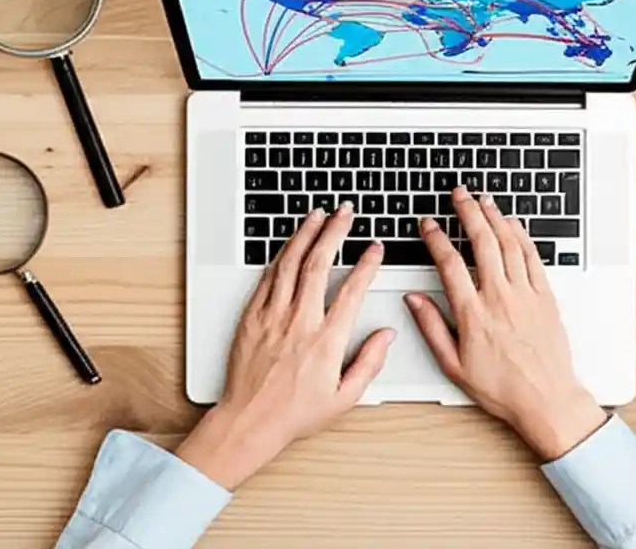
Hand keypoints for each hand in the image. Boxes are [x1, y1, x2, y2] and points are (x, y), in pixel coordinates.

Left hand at [176, 203, 394, 488]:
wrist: (249, 422)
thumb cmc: (294, 413)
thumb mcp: (344, 397)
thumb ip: (370, 362)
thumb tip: (387, 335)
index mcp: (326, 342)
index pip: (351, 291)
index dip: (366, 265)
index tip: (374, 248)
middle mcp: (298, 323)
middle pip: (318, 264)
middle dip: (334, 232)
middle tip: (344, 213)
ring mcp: (272, 317)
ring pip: (289, 264)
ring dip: (305, 235)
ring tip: (317, 215)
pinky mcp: (251, 318)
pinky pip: (267, 278)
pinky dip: (280, 256)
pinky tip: (289, 244)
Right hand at [406, 187, 606, 460]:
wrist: (546, 399)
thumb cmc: (501, 387)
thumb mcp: (453, 365)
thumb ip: (432, 327)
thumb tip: (414, 300)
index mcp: (473, 314)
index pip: (449, 264)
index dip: (436, 238)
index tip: (428, 225)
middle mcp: (500, 298)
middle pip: (482, 242)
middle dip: (468, 212)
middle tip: (458, 195)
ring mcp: (526, 295)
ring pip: (509, 243)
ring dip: (495, 216)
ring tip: (483, 200)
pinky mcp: (545, 297)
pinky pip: (532, 257)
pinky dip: (521, 235)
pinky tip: (513, 224)